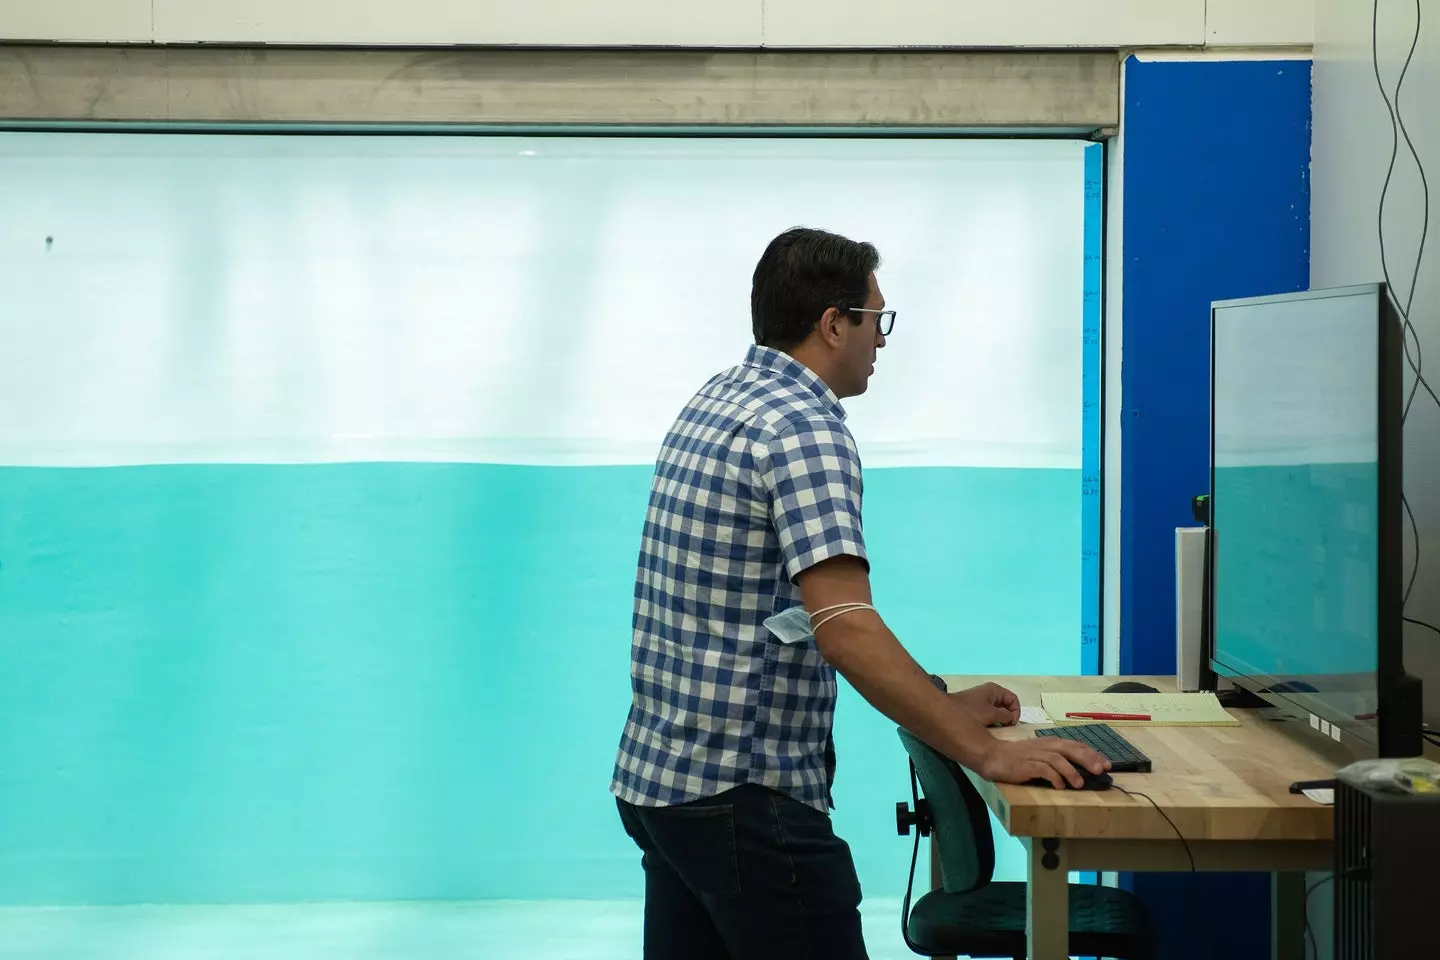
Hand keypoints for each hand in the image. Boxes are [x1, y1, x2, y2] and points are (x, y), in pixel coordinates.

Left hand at [950, 682, 1020, 726]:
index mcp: (994, 690)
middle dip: (1006, 719)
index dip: (1015, 713)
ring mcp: (979, 703)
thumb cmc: (969, 713)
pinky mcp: (973, 711)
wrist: (942, 715)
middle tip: (1004, 731)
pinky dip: (989, 724)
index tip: (1011, 725)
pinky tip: (985, 732)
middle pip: (1005, 707)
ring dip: (997, 723)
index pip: (1013, 700)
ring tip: (994, 733)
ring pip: (996, 714)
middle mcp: (988, 694)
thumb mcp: (991, 714)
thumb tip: (1010, 719)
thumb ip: (1005, 716)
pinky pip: (987, 717)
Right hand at [980, 737, 1110, 788]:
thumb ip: (1057, 759)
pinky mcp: (1026, 764)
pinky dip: (1053, 777)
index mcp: (1050, 742)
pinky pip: (1043, 769)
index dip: (1092, 754)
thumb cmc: (1018, 758)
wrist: (993, 755)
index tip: (1106, 764)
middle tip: (1101, 770)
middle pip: (1070, 749)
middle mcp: (1045, 746)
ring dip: (1071, 771)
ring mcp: (1035, 754)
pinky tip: (1059, 786)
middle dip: (1088, 759)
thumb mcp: (1040, 754)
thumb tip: (1080, 771)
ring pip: (1058, 759)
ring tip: (1080, 784)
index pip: (1075, 745)